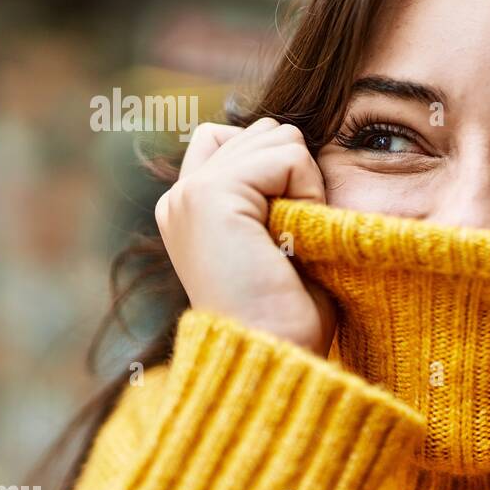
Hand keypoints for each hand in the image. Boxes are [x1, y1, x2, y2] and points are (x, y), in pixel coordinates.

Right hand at [155, 118, 336, 354]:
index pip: (238, 137)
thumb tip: (290, 137)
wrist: (276, 359)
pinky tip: (296, 236)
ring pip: (277, 137)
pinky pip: (287, 155)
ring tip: (293, 240)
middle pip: (262, 130)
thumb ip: (272, 191)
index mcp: (190, 208)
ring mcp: (190, 194)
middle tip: (294, 237)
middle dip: (296, 172)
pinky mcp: (211, 196)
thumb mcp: (281, 242)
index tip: (290, 228)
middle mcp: (180, 197)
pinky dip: (309, 189)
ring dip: (305, 183)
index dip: (282, 168)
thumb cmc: (291, 318)